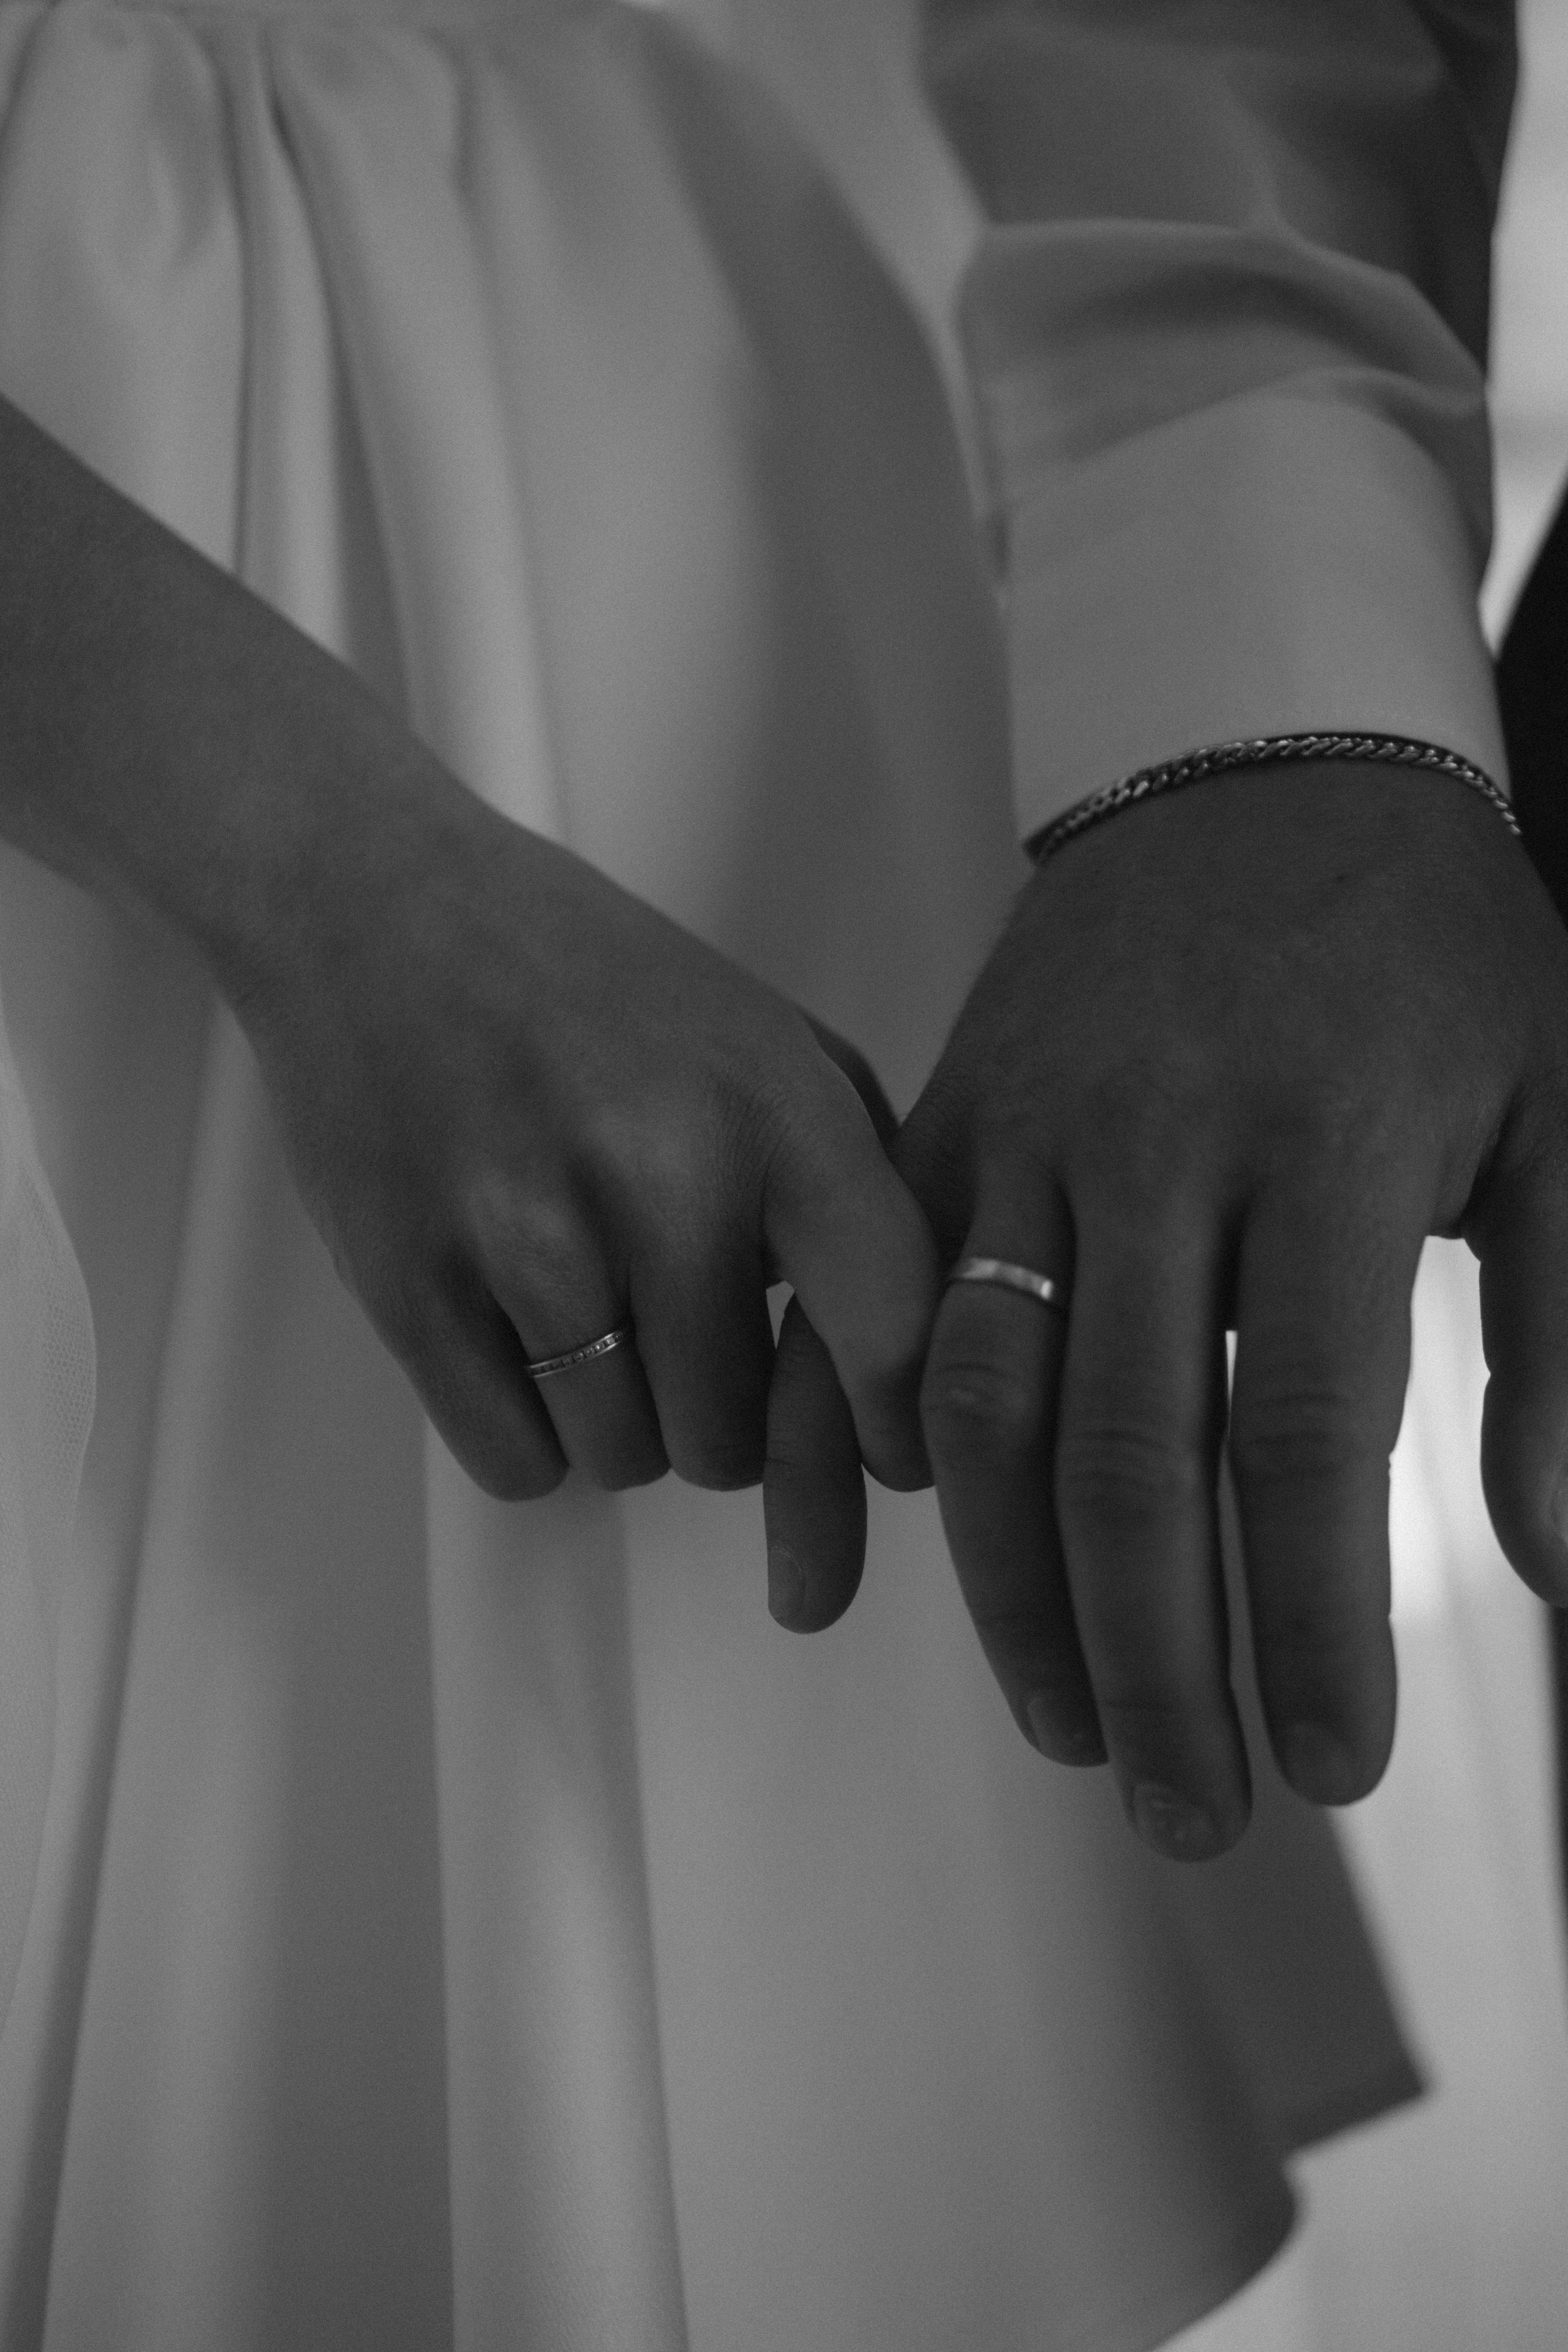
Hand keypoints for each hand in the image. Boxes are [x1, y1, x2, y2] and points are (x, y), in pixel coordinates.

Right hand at [215, 712, 937, 1581]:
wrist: (373, 902)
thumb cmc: (585, 978)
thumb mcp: (766, 1036)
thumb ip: (857, 1177)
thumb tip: (918, 1348)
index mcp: (778, 1113)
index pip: (889, 1340)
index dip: (894, 1432)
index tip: (880, 1456)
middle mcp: (664, 1176)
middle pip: (733, 1437)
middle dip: (715, 1412)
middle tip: (676, 1330)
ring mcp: (527, 1232)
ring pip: (623, 1457)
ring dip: (616, 1417)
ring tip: (586, 1303)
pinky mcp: (409, 1281)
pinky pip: (516, 1460)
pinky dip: (525, 1428)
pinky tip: (515, 1328)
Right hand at [880, 762, 1567, 1859]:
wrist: (1259, 756)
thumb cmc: (1427, 942)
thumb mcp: (1558, 1105)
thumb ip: (1557, 1337)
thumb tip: (1550, 1557)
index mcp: (1322, 1152)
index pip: (1306, 1441)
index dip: (1310, 1625)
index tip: (1324, 1762)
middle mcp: (1153, 1152)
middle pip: (1130, 1455)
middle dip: (1157, 1660)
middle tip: (1189, 1810)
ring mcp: (1023, 1137)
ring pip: (981, 1401)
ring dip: (1011, 1587)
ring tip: (1063, 1725)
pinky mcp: (940, 1122)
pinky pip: (861, 1303)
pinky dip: (838, 1441)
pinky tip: (841, 1565)